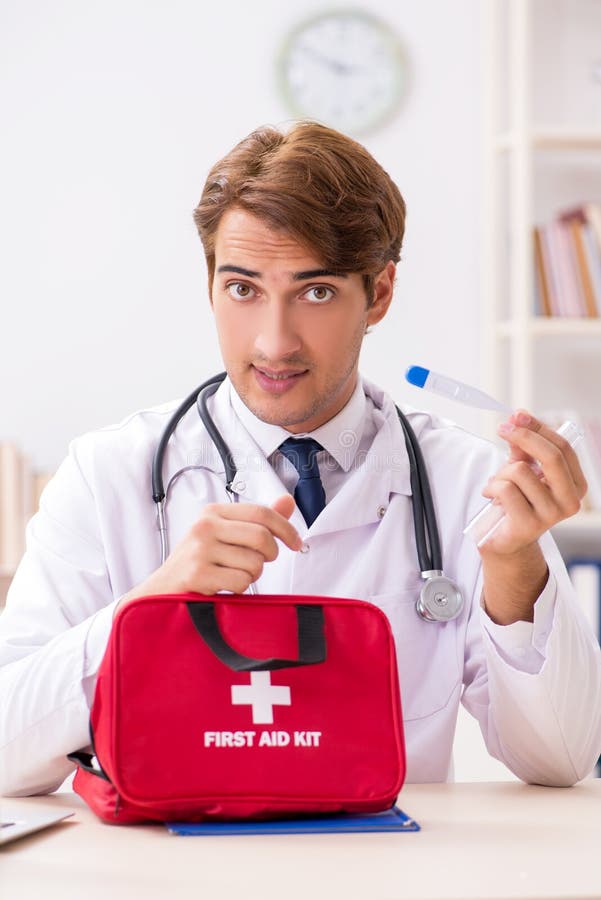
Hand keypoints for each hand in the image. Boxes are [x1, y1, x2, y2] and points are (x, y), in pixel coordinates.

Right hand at [115, 494, 300, 612]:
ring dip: (249, 576)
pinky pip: (240, 582)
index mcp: (214, 512)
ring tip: (230, 576)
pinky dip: (237, 590)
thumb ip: (258, 520)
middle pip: (262, 537)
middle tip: (257, 564)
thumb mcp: (225, 535)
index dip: (286, 529)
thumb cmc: (197, 563)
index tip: (296, 543)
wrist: (160, 591)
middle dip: (268, 556)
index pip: (262, 513)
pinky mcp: (198, 574)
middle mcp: (206, 526)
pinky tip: (221, 587)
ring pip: (254, 563)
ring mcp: (200, 549)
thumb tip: (288, 501)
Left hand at [478, 410, 586, 624]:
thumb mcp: (524, 469)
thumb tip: (518, 416)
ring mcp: (551, 515)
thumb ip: (524, 446)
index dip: (537, 428)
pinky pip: (505, 489)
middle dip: (523, 437)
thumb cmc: (517, 501)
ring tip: (498, 485)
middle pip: (551, 456)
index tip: (516, 415)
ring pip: (520, 471)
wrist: (505, 540)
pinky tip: (492, 497)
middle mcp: (570, 501)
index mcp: (575, 485)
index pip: (562, 447)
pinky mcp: (529, 525)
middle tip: (502, 429)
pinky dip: (492, 487)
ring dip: (501, 473)